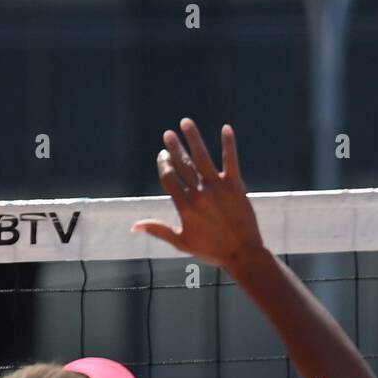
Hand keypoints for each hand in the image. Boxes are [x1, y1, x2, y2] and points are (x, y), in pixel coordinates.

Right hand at [132, 119, 263, 268]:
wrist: (242, 254)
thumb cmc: (211, 250)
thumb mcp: (182, 242)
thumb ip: (158, 230)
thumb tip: (134, 226)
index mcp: (185, 206)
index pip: (169, 178)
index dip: (164, 164)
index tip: (162, 155)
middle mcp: (199, 194)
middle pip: (182, 165)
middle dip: (174, 147)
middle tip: (168, 134)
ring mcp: (218, 188)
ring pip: (202, 158)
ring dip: (193, 139)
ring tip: (186, 122)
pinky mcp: (236, 186)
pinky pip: (231, 161)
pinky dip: (229, 145)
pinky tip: (226, 128)